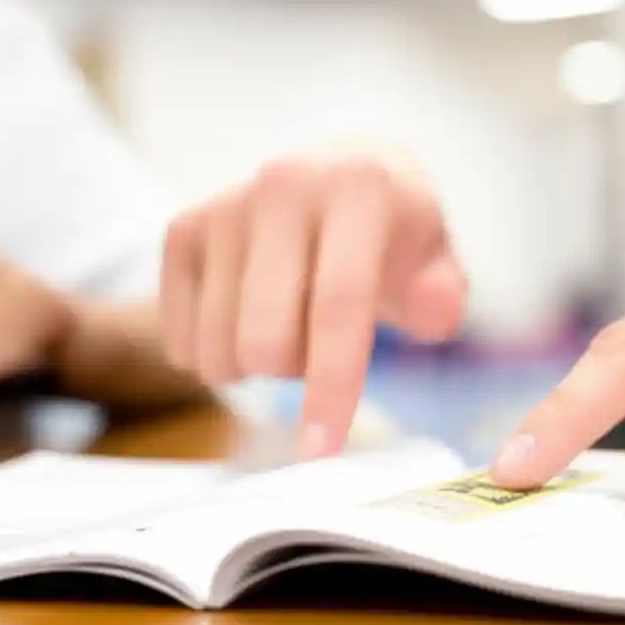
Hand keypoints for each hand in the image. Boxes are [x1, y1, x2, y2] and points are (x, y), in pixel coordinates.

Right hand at [161, 148, 466, 457]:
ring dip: (257, 367)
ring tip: (290, 327)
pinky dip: (215, 357)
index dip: (331, 384)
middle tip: (323, 346)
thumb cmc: (393, 235)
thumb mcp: (436, 259)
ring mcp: (225, 204)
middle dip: (296, 373)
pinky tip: (247, 323)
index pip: (339, 302)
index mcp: (357, 187)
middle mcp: (284, 184)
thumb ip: (443, 295)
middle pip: (266, 338)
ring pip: (219, 346)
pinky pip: (181, 339)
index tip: (321, 449)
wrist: (341, 175)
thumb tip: (434, 313)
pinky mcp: (183, 228)